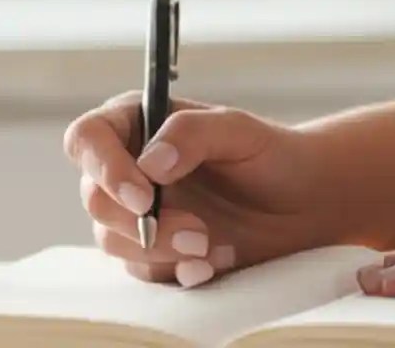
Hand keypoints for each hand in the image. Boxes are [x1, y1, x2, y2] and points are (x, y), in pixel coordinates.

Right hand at [64, 91, 321, 287]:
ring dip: (159, 249)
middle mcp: (129, 166)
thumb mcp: (239, 130)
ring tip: (210, 246)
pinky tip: (211, 263)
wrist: (306, 203)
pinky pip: (142, 270)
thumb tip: (149, 162)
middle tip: (196, 231)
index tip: (143, 197)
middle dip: (141, 223)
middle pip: (94, 197)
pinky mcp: (154, 250)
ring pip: (112, 239)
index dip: (103, 168)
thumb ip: (191, 133)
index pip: (87, 138)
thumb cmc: (272, 155)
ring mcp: (139, 212)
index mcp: (137, 122)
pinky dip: (174, 271)